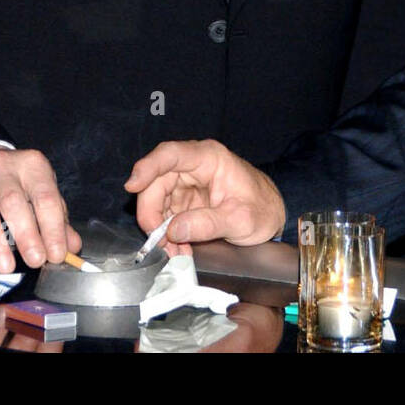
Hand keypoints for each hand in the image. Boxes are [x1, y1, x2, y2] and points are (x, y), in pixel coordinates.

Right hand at [0, 148, 80, 273]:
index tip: (56, 255)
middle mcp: (3, 166)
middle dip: (26, 235)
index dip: (52, 228)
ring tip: (6, 267)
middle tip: (34, 262)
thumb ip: (57, 219)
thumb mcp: (42, 192)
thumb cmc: (18, 182)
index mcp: (32, 165)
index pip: (46, 198)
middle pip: (13, 203)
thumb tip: (71, 248)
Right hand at [124, 139, 284, 249]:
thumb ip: (208, 224)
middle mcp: (194, 166)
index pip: (171, 154)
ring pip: (156, 200)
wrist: (270, 216)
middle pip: (156, 182)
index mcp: (210, 158)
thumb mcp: (241, 220)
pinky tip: (177, 248)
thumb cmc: (263, 210)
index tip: (133, 185)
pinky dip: (166, 233)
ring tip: (174, 251)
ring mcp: (187, 183)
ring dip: (158, 227)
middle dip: (152, 213)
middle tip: (160, 242)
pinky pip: (164, 213)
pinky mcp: (184, 200)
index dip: (148, 167)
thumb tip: (174, 230)